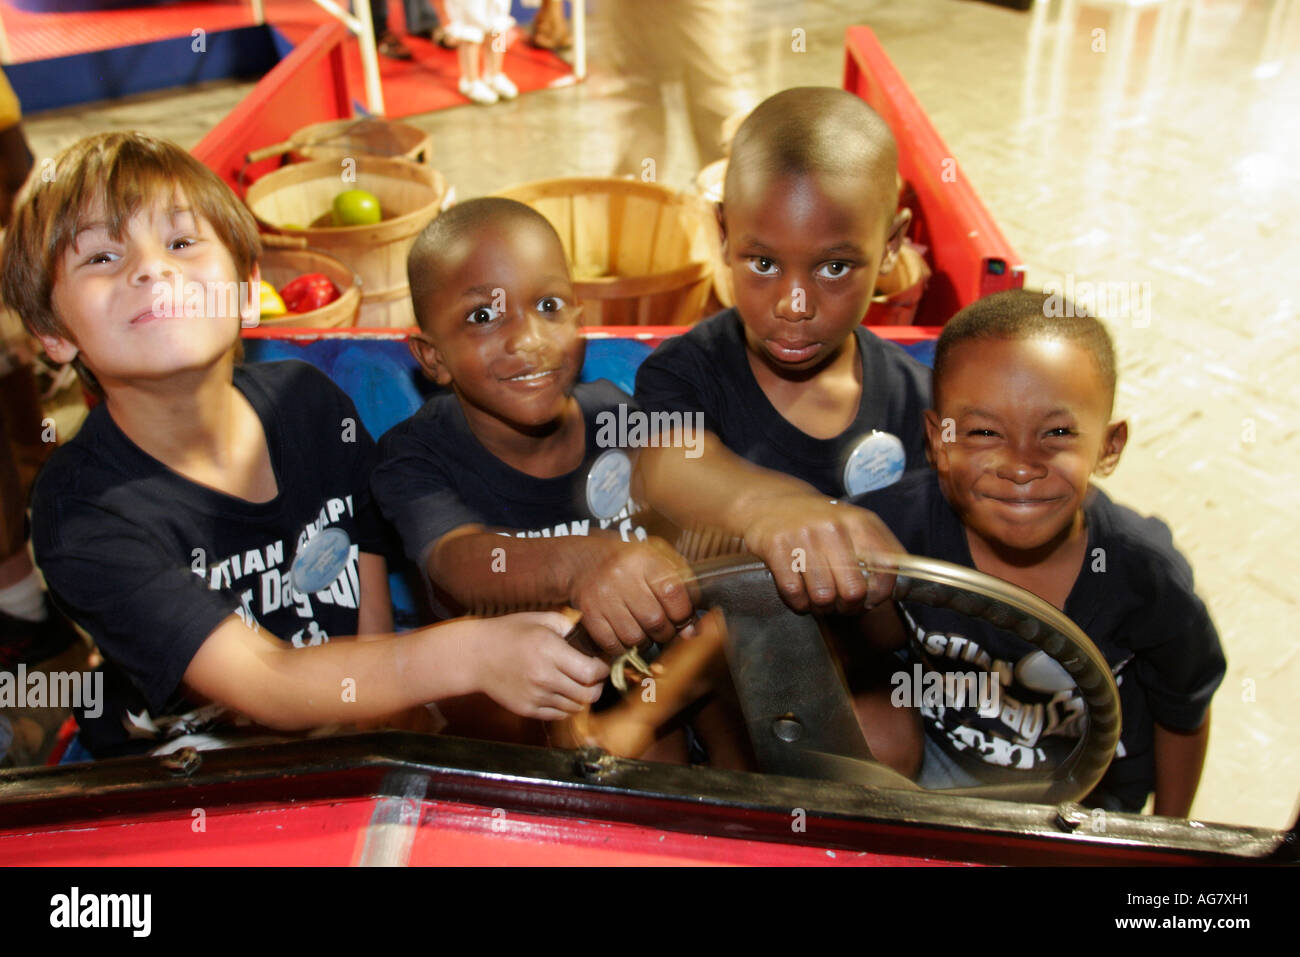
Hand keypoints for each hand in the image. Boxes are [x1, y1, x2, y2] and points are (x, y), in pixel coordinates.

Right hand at [471, 611, 609, 719]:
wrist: (475, 656)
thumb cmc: (509, 633)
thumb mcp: (540, 619)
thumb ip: (569, 626)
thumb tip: (593, 636)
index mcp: (549, 650)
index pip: (591, 671)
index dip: (603, 670)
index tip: (601, 664)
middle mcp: (544, 676)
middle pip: (588, 694)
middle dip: (597, 686)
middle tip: (594, 678)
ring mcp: (535, 696)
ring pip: (576, 707)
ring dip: (583, 697)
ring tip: (578, 685)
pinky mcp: (527, 709)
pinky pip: (559, 715)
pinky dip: (566, 706)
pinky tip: (562, 693)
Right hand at [571, 537, 695, 654]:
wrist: (581, 563)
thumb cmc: (627, 564)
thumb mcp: (655, 560)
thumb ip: (680, 586)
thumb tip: (692, 629)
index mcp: (643, 559)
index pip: (673, 592)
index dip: (684, 612)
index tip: (684, 617)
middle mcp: (621, 576)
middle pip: (656, 620)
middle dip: (666, 632)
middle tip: (664, 628)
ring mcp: (603, 597)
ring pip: (636, 638)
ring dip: (646, 642)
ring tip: (645, 632)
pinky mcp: (590, 615)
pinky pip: (614, 645)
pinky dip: (624, 648)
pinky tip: (626, 636)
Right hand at [741, 496, 899, 613]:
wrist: (769, 502)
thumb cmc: (817, 523)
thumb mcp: (854, 526)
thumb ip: (878, 552)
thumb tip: (897, 590)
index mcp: (859, 522)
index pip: (887, 568)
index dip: (880, 594)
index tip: (871, 599)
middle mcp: (834, 527)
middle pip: (854, 591)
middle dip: (847, 606)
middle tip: (840, 603)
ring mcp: (804, 536)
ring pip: (823, 597)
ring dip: (821, 606)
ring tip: (818, 598)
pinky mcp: (776, 547)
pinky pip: (794, 593)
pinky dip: (797, 602)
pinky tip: (799, 592)